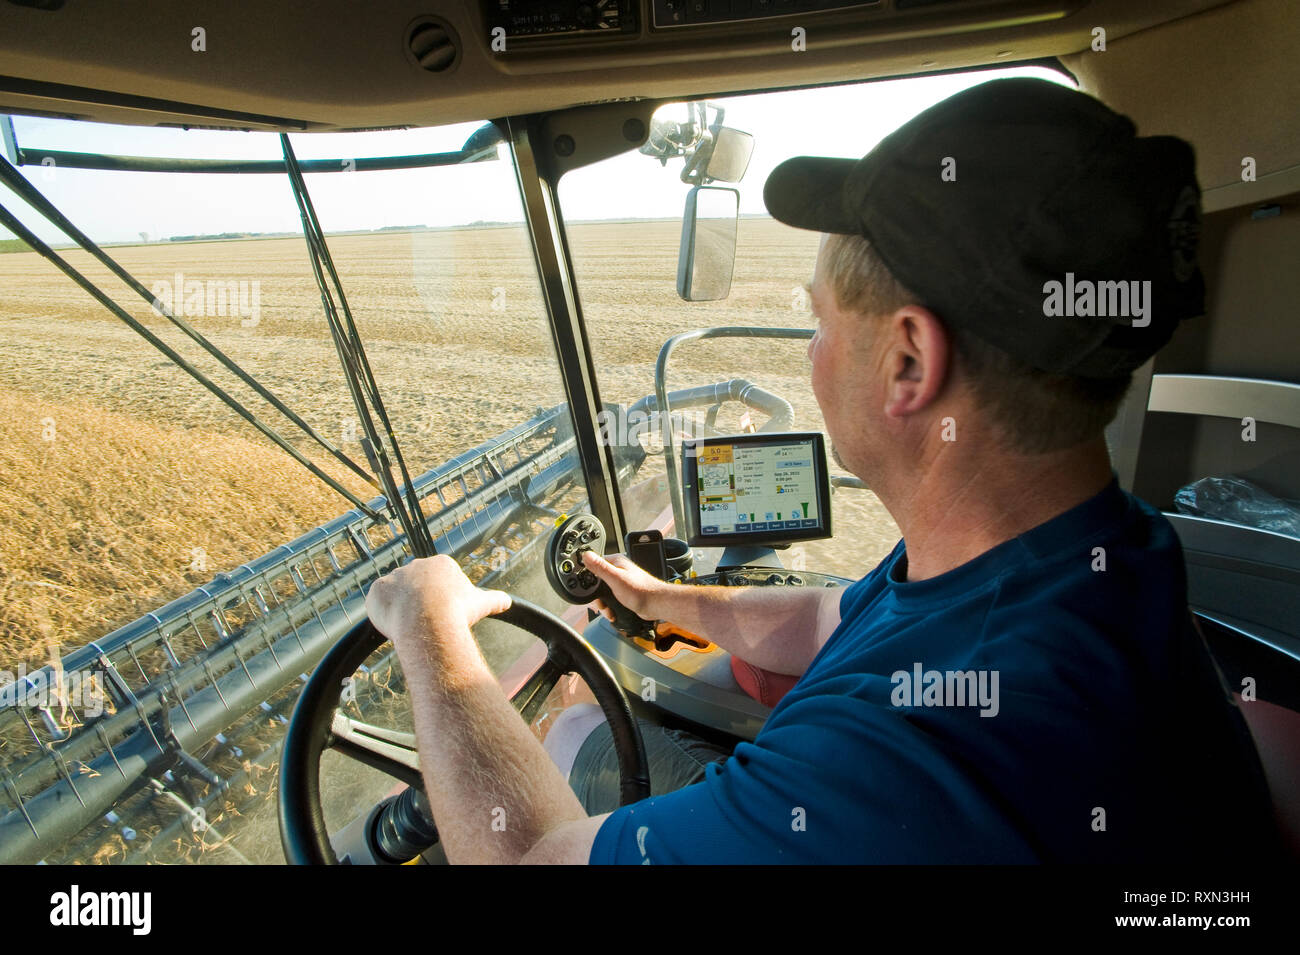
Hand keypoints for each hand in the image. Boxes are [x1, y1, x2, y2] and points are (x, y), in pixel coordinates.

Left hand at [365, 554, 509, 659]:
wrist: (429, 619)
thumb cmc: (457, 610)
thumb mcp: (481, 603)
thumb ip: (495, 599)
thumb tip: (508, 601)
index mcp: (440, 564)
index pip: (439, 580)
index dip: (442, 599)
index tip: (445, 613)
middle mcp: (415, 565)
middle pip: (417, 585)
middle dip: (421, 602)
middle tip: (428, 622)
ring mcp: (394, 577)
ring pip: (397, 593)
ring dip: (401, 607)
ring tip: (410, 627)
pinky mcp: (377, 590)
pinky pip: (378, 601)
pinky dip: (383, 612)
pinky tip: (394, 625)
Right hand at [580, 550, 668, 621]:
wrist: (656, 604)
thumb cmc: (641, 590)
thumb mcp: (616, 578)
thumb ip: (600, 567)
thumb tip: (586, 554)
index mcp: (616, 562)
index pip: (593, 566)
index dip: (589, 579)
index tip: (590, 590)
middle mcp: (618, 570)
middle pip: (597, 582)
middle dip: (598, 597)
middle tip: (602, 604)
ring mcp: (622, 582)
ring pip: (604, 593)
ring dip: (604, 604)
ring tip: (609, 611)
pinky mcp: (624, 592)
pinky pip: (612, 599)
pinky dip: (611, 607)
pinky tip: (614, 612)